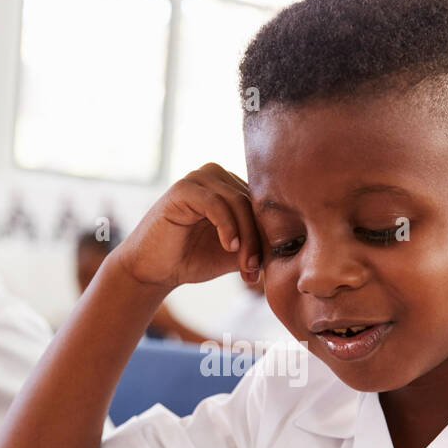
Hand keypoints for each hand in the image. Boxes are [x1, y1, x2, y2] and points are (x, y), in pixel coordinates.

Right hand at [113, 163, 262, 289]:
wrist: (154, 270)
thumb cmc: (192, 259)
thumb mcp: (234, 252)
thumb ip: (259, 243)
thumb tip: (293, 246)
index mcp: (231, 186)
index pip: (261, 205)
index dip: (268, 236)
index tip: (264, 269)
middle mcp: (216, 176)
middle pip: (253, 203)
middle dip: (258, 240)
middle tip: (254, 271)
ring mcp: (199, 178)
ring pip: (238, 203)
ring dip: (246, 238)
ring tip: (245, 265)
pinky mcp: (183, 188)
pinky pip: (216, 203)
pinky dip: (227, 227)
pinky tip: (228, 247)